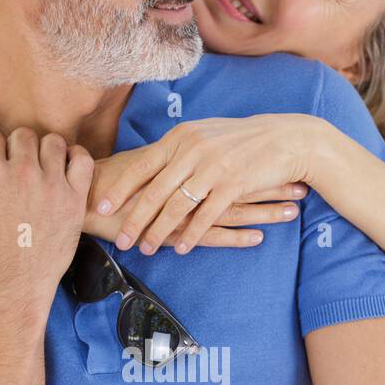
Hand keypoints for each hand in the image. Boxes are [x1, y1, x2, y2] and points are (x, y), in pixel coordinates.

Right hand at [0, 129, 92, 302]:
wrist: (10, 283)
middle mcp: (22, 172)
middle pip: (22, 136)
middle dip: (16, 149)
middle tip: (16, 170)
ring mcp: (51, 185)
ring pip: (52, 142)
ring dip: (44, 150)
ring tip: (40, 168)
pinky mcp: (73, 200)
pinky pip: (82, 161)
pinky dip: (75, 157)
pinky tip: (65, 167)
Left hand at [88, 115, 320, 254]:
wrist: (284, 138)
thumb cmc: (242, 139)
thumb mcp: (203, 135)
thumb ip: (177, 150)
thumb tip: (151, 164)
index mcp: (181, 138)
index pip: (141, 165)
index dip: (120, 188)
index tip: (101, 206)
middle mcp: (192, 151)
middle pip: (154, 191)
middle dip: (134, 219)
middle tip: (120, 240)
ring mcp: (212, 168)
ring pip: (176, 206)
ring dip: (159, 231)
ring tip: (145, 249)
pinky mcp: (232, 184)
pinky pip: (205, 215)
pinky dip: (191, 234)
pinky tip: (180, 248)